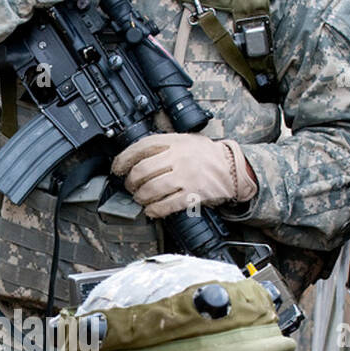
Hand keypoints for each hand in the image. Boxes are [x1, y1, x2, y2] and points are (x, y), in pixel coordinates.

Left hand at [112, 133, 257, 217]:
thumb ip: (163, 146)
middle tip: (130, 186)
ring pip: (151, 189)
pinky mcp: (192, 195)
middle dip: (131, 182)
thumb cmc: (206, 155)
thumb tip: (134, 158)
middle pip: (142, 171)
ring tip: (140, 198)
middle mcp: (179, 158)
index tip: (117, 168)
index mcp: (174, 141)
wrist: (232, 167)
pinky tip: (151, 210)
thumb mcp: (185, 140)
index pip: (141, 147)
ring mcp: (186, 177)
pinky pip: (166, 205)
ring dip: (140, 197)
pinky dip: (154, 210)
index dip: (123, 159)